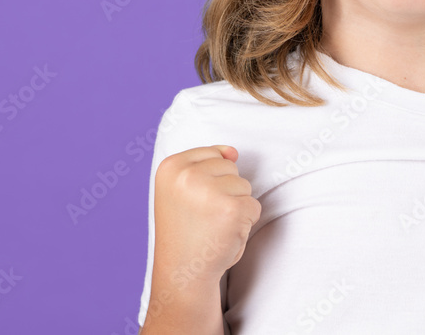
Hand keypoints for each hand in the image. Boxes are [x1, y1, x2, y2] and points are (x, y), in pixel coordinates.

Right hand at [152, 145, 261, 295]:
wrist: (182, 273)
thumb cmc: (186, 231)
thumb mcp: (183, 190)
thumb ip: (205, 165)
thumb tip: (233, 152)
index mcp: (170, 166)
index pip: (211, 154)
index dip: (210, 181)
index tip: (193, 203)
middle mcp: (187, 175)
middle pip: (230, 167)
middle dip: (225, 192)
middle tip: (203, 217)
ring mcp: (209, 191)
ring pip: (244, 185)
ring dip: (236, 206)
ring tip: (213, 225)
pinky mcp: (232, 209)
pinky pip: (254, 205)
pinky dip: (246, 222)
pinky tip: (225, 234)